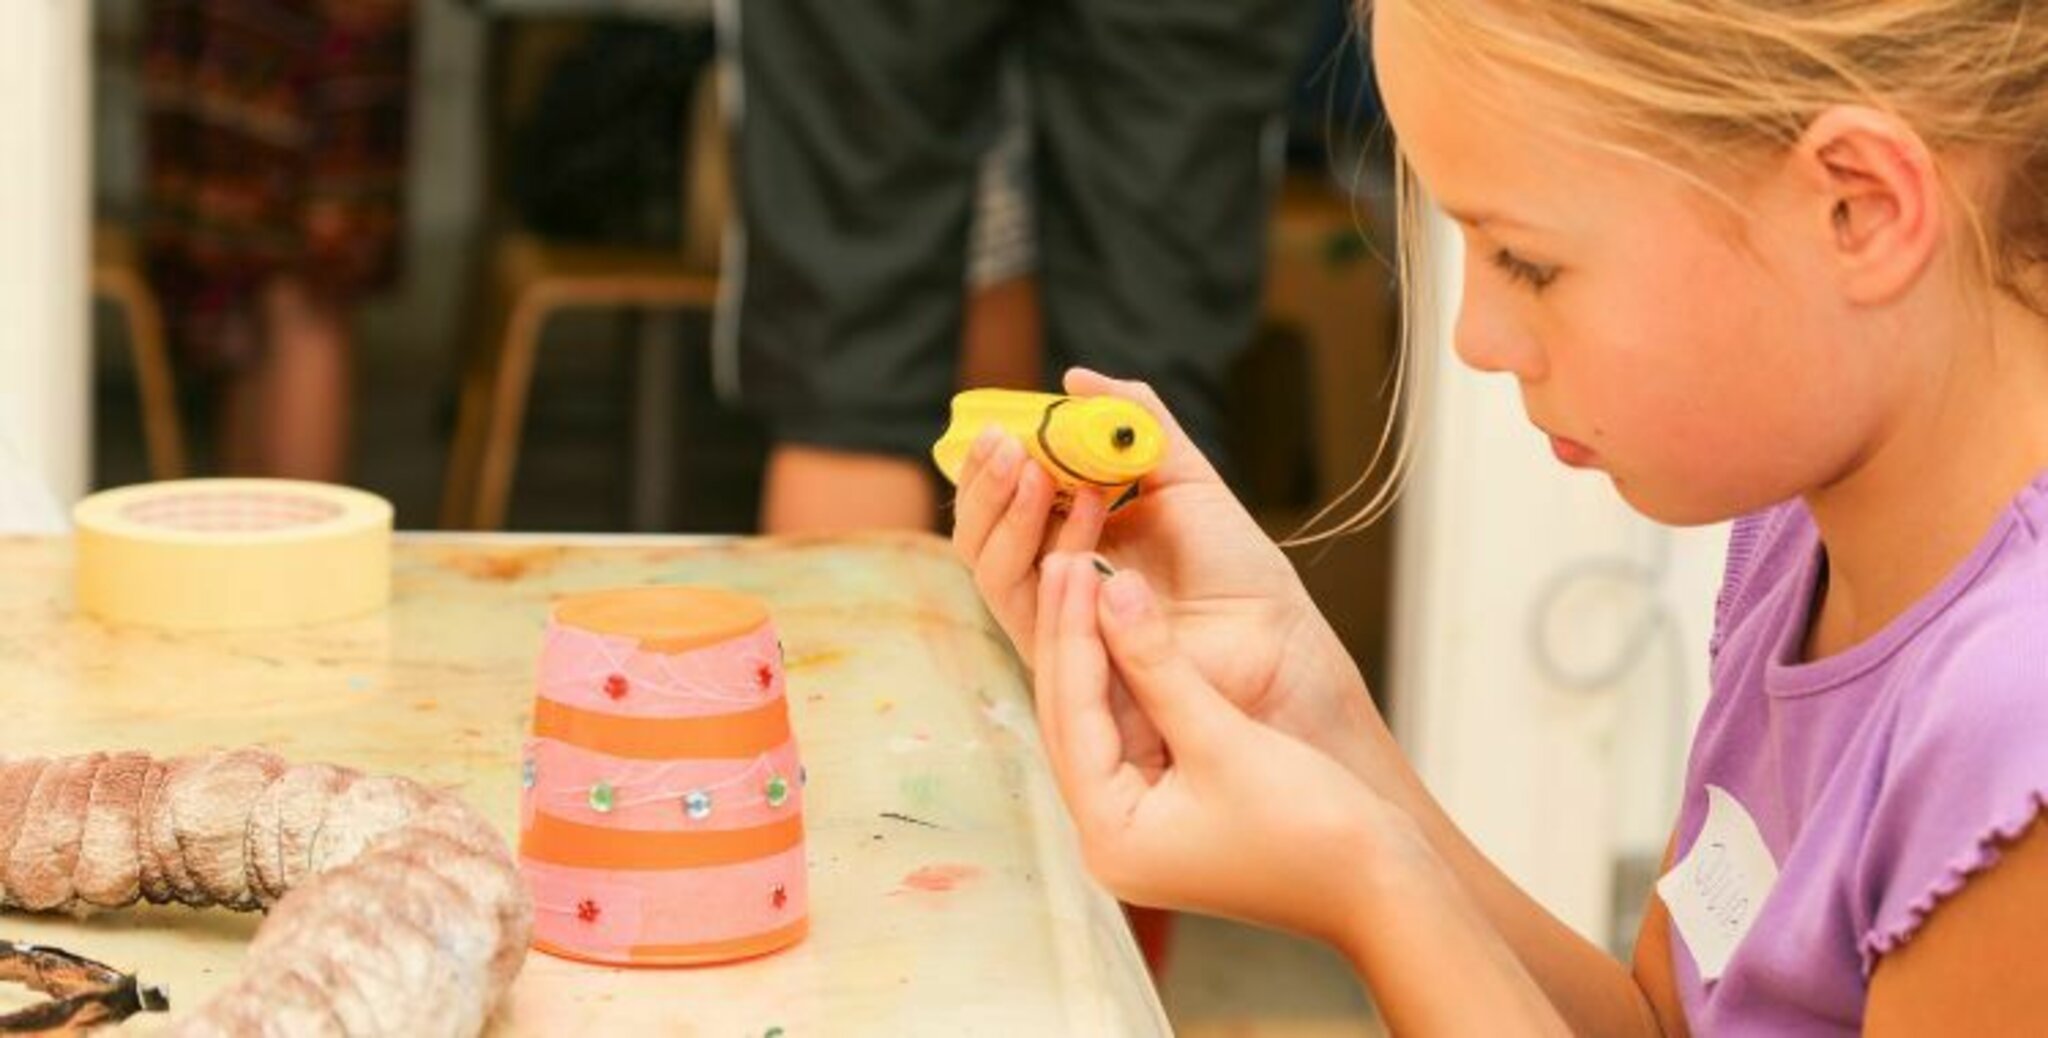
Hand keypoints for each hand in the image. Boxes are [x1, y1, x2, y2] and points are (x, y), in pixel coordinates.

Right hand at [950, 368, 1378, 778]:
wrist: (1272, 631)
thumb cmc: (1234, 563)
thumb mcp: (1181, 472)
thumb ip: (1134, 420)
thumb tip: (1074, 378)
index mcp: (1075, 534)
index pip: (1008, 497)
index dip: (996, 462)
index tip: (1003, 424)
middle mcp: (1056, 576)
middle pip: (983, 531)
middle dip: (985, 483)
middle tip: (1004, 442)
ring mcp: (1059, 615)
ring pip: (989, 565)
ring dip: (1002, 510)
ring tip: (1029, 466)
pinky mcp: (1069, 651)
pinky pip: (1025, 602)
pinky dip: (1043, 548)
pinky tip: (1084, 507)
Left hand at [1032, 553, 1414, 944]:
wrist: (1383, 887)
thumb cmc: (1313, 831)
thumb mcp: (1225, 739)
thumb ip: (1160, 664)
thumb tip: (1114, 590)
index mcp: (1109, 836)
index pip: (1070, 715)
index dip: (1072, 633)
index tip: (1071, 564)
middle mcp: (1108, 835)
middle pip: (1070, 716)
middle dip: (1072, 636)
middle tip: (1065, 555)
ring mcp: (1136, 822)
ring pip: (1098, 717)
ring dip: (1096, 648)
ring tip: (1085, 572)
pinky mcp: (1167, 806)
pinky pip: (1133, 726)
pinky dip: (1130, 674)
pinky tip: (1119, 618)